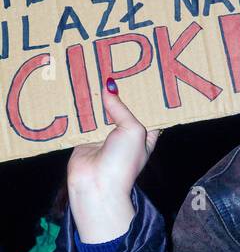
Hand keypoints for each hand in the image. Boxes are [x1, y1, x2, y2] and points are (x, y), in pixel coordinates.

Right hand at [65, 80, 159, 241]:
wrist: (96, 184)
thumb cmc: (123, 160)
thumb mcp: (132, 130)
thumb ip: (121, 109)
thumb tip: (110, 87)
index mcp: (145, 133)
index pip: (148, 110)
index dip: (145, 95)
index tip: (143, 76)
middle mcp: (126, 133)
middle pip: (123, 107)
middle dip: (120, 93)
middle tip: (115, 68)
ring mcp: (105, 135)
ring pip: (102, 111)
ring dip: (98, 98)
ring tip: (95, 73)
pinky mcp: (85, 137)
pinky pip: (83, 119)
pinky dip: (81, 107)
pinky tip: (79, 89)